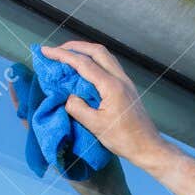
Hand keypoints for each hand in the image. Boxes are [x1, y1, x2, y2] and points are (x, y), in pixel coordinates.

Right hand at [38, 41, 167, 171]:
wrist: (148, 147)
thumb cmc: (124, 139)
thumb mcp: (95, 126)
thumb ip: (78, 108)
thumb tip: (68, 97)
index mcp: (111, 86)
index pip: (83, 63)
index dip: (62, 55)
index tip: (46, 52)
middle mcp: (120, 78)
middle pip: (96, 51)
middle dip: (75, 47)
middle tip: (57, 50)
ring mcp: (126, 82)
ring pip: (105, 56)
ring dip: (86, 51)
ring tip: (70, 56)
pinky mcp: (127, 88)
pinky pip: (110, 65)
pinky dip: (95, 61)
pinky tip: (87, 69)